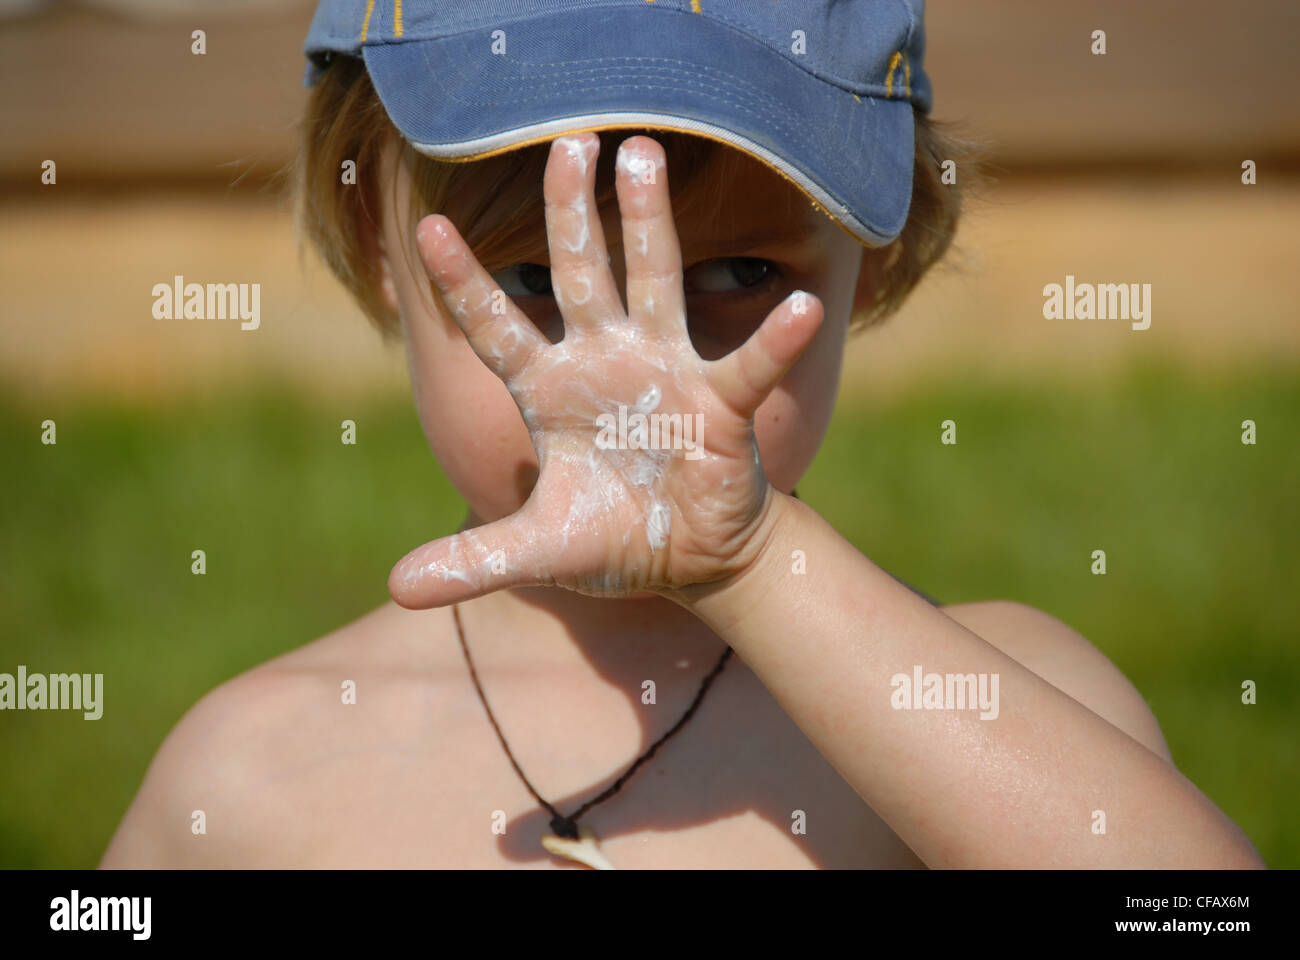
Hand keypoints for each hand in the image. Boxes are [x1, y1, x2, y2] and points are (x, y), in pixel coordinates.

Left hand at [388, 132, 821, 607]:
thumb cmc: (612, 540)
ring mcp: (665, 375)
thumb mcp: (539, 551)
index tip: (429, 229)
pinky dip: (774, 341)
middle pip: (581, 273)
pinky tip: (802, 309)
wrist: (689, 560)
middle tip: (565, 140)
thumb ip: (475, 560)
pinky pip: (747, 366)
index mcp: (551, 392)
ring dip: (648, 223)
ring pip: (654, 283)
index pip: (498, 329)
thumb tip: (398, 587)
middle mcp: (605, 365)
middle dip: (569, 210)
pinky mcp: (720, 405)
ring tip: (642, 151)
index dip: (466, 284)